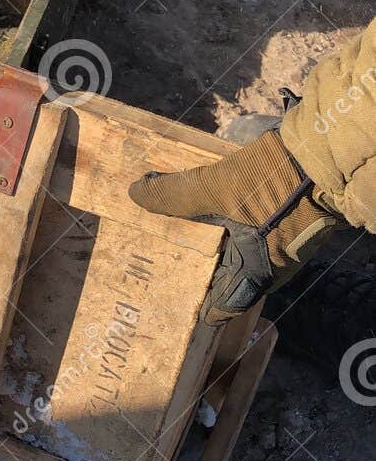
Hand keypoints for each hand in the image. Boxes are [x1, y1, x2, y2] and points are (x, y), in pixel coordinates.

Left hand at [128, 129, 341, 322]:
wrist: (326, 153)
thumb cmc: (275, 182)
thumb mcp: (216, 187)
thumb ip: (174, 194)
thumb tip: (134, 193)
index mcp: (255, 273)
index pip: (220, 307)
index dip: (194, 307)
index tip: (166, 302)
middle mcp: (271, 264)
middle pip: (225, 276)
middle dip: (194, 269)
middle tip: (158, 261)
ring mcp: (282, 241)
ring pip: (237, 250)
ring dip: (208, 242)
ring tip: (173, 229)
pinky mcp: (288, 216)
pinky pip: (249, 227)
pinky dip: (225, 221)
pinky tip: (205, 204)